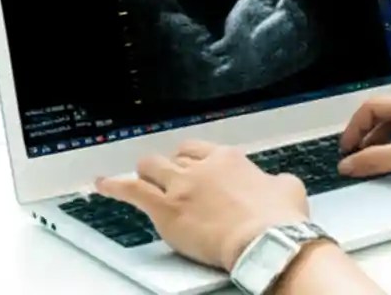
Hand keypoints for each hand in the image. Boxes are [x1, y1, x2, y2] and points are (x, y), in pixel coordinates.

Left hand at [96, 141, 307, 270]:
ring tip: (139, 181)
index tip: (190, 169)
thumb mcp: (288, 188)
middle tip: (169, 181)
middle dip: (169, 168)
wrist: (266, 241)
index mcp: (229, 159)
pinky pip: (131, 190)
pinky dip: (114, 186)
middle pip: (173, 157)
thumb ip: (278, 181)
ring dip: (145, 175)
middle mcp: (203, 167)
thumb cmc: (279, 219)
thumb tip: (279, 182)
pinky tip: (103, 184)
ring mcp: (182, 186)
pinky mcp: (166, 208)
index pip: (199, 150)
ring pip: (150, 168)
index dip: (191, 160)